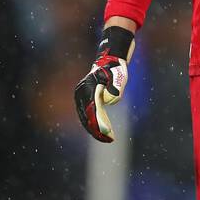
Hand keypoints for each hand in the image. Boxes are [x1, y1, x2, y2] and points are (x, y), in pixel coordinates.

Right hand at [74, 25, 135, 142]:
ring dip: (94, 128)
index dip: (99, 124)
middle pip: (86, 115)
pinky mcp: (83, 98)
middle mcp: (80, 92)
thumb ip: (116, 87)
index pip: (92, 110)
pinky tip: (102, 130)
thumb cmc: (115, 67)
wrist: (109, 59)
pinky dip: (93, 122)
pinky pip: (86, 113)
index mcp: (87, 87)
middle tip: (109, 140)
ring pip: (85, 116)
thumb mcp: (119, 75)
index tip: (108, 134)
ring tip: (106, 138)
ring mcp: (80, 95)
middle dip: (97, 129)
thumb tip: (112, 100)